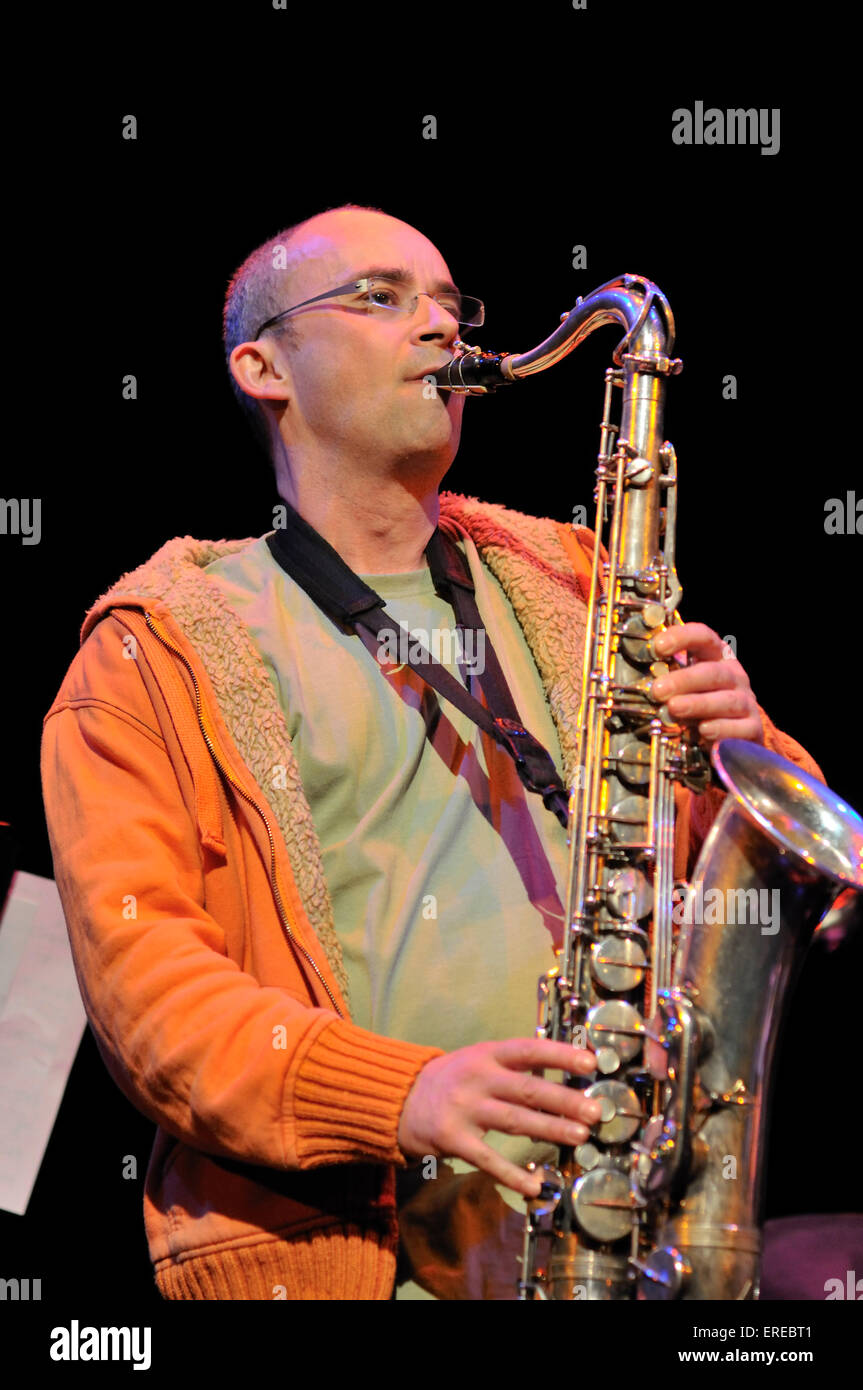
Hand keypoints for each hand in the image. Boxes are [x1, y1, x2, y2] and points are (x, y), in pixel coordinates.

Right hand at [397, 1038, 600, 1197]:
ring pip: (514, 1120)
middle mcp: (478, 1078)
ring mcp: (465, 1108)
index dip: (560, 1055)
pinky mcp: (454, 1139)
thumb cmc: (452, 1078)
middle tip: (595, 1112)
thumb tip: (563, 1076)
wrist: (400, 1098)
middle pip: (527, 1089)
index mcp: (487, 1054)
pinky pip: (488, 1159)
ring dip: (550, 1129)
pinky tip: (535, 1186)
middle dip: (564, 1100)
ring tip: (580, 1138)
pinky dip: (512, 1174)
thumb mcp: (479, 1059)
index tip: (590, 1063)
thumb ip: (515, 1066)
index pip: (528, 1050)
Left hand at [650, 623, 763, 746]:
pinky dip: (722, 729)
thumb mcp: (684, 687)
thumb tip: (630, 671)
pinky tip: (704, 730)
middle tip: (658, 690)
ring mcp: (746, 703)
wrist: (734, 739)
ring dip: (699, 704)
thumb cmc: (701, 705)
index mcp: (716, 658)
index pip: (704, 638)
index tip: (658, 646)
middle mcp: (734, 678)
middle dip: (684, 680)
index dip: (682, 637)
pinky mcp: (752, 730)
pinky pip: (740, 728)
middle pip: (713, 673)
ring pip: (727, 700)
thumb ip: (666, 676)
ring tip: (674, 708)